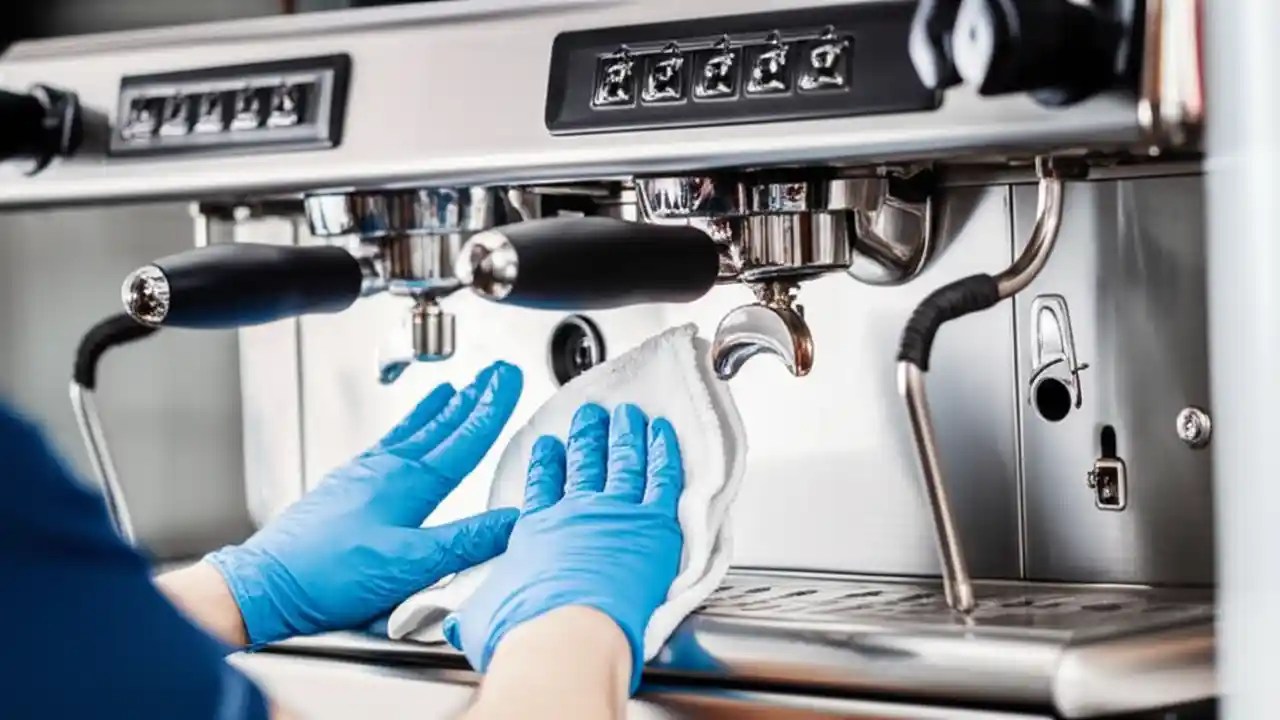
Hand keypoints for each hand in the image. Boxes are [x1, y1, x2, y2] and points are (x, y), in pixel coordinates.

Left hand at [205, 361, 523, 644]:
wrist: (265, 584)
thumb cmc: (330, 577)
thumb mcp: (411, 566)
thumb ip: (465, 542)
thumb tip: (512, 522)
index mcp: (410, 483)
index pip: (464, 438)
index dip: (492, 408)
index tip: (509, 380)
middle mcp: (386, 469)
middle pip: (440, 426)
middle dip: (472, 399)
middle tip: (494, 374)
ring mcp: (361, 476)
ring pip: (411, 433)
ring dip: (437, 411)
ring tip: (453, 390)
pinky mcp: (343, 490)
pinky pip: (386, 447)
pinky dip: (404, 432)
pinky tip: (403, 437)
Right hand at [444, 403, 684, 692]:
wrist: (564, 635)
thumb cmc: (524, 631)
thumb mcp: (481, 618)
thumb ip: (470, 614)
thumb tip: (450, 623)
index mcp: (538, 531)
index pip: (542, 486)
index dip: (546, 464)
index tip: (548, 446)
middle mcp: (576, 514)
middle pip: (585, 464)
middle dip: (588, 436)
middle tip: (591, 415)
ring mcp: (615, 514)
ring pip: (623, 462)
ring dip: (625, 435)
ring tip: (627, 415)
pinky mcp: (652, 524)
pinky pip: (661, 477)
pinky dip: (662, 451)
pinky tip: (662, 434)